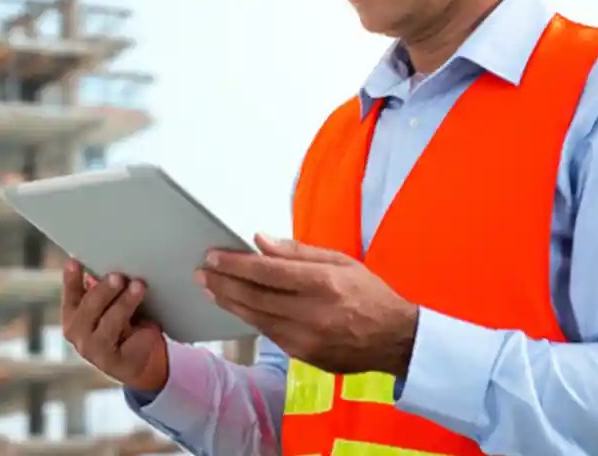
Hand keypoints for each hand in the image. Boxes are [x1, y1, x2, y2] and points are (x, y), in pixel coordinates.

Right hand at [61, 260, 168, 390]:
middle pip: (88, 307)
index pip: (71, 293)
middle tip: (118, 277)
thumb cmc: (123, 322)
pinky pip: (125, 341)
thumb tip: (107, 265)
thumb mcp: (111, 302)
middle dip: (104, 291)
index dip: (71, 279)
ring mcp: (92, 349)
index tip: (75, 262)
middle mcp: (76, 332)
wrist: (138, 359)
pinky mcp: (112, 361)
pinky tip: (147, 319)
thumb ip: (104, 287)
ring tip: (138, 287)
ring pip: (108, 323)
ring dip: (124, 304)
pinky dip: (137, 326)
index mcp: (72, 313)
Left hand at [198, 233, 418, 376]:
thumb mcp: (341, 261)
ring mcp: (305, 339)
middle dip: (223, 283)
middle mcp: (311, 313)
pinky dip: (250, 318)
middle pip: (254, 296)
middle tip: (202, 273)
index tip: (213, 256)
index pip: (267, 271)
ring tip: (210, 288)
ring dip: (229, 302)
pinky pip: (268, 333)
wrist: (395, 340)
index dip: (235, 264)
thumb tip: (260, 241)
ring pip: (255, 318)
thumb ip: (298, 252)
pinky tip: (237, 306)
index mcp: (323, 283)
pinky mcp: (303, 356)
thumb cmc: (369, 294)